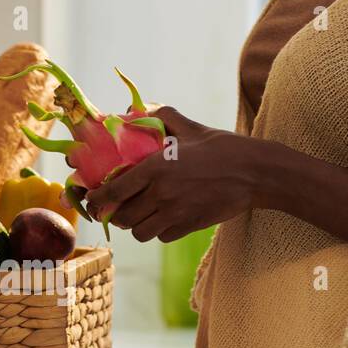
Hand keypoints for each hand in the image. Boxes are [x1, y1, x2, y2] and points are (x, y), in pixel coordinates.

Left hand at [84, 106, 266, 242]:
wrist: (256, 173)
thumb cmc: (224, 148)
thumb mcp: (191, 128)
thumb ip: (163, 118)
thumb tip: (139, 111)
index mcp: (156, 168)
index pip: (114, 190)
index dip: (96, 200)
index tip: (91, 202)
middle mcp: (161, 193)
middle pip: (123, 217)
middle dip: (117, 215)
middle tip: (118, 208)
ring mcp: (175, 213)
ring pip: (140, 232)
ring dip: (137, 226)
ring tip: (141, 216)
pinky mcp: (189, 226)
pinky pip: (161, 237)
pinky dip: (158, 231)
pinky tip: (164, 219)